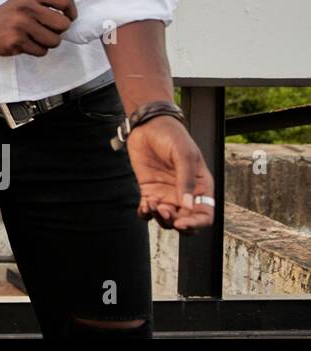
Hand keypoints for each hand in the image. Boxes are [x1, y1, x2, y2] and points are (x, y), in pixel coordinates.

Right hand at [0, 0, 76, 56]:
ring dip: (48, 43)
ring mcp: (20, 25)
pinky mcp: (15, 41)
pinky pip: (41, 51)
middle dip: (59, 31)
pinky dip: (37, 50)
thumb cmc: (10, 14)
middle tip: (48, 30)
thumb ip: (47, 6)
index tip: (68, 18)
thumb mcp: (27, 0)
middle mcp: (27, 8)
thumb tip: (71, 20)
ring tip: (35, 37)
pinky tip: (26, 43)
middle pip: (63, 24)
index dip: (72, 13)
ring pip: (54, 41)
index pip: (65, 1)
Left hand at [127, 115, 215, 231]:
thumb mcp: (184, 155)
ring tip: (152, 204)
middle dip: (176, 223)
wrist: (148, 126)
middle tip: (164, 211)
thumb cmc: (172, 136)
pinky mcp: (149, 191)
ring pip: (167, 219)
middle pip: (185, 221)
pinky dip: (146, 214)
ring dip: (160, 218)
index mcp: (200, 187)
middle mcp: (185, 194)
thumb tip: (188, 206)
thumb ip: (186, 180)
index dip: (196, 224)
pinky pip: (148, 211)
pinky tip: (144, 206)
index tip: (182, 223)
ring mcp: (167, 194)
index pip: (204, 215)